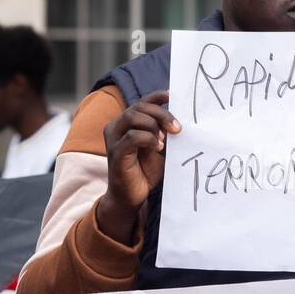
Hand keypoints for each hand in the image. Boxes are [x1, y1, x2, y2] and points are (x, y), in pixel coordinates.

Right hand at [96, 90, 180, 244]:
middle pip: (138, 107)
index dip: (156, 96)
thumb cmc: (146, 170)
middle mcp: (116, 126)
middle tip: (178, 128)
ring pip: (132, 117)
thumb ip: (165, 133)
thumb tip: (181, 120)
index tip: (173, 96)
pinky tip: (158, 147)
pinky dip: (147, 139)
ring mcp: (114, 139)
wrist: (132, 196)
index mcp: (126, 122)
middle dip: (161, 114)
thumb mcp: (159, 147)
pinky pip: (131, 137)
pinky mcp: (115, 153)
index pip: (142, 102)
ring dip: (153, 124)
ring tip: (165, 140)